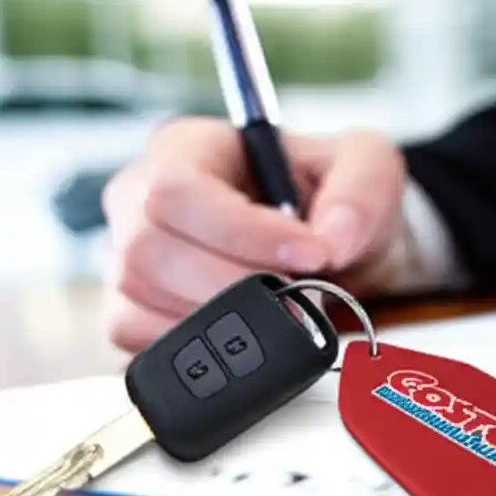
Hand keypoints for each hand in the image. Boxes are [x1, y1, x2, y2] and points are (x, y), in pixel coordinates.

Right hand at [102, 117, 415, 351]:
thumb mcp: (367, 166)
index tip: (311, 255)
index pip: (177, 190)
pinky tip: (248, 332)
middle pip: (148, 251)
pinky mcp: (132, 313)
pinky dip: (202, 347)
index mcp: (185, 147)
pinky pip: (142, 342)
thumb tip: (332, 239)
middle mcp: (140, 200)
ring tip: (280, 307)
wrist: (330, 252)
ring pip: (141, 301)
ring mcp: (127, 259)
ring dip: (223, 318)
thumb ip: (362, 189)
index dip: (242, 232)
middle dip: (235, 284)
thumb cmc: (333, 198)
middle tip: (300, 292)